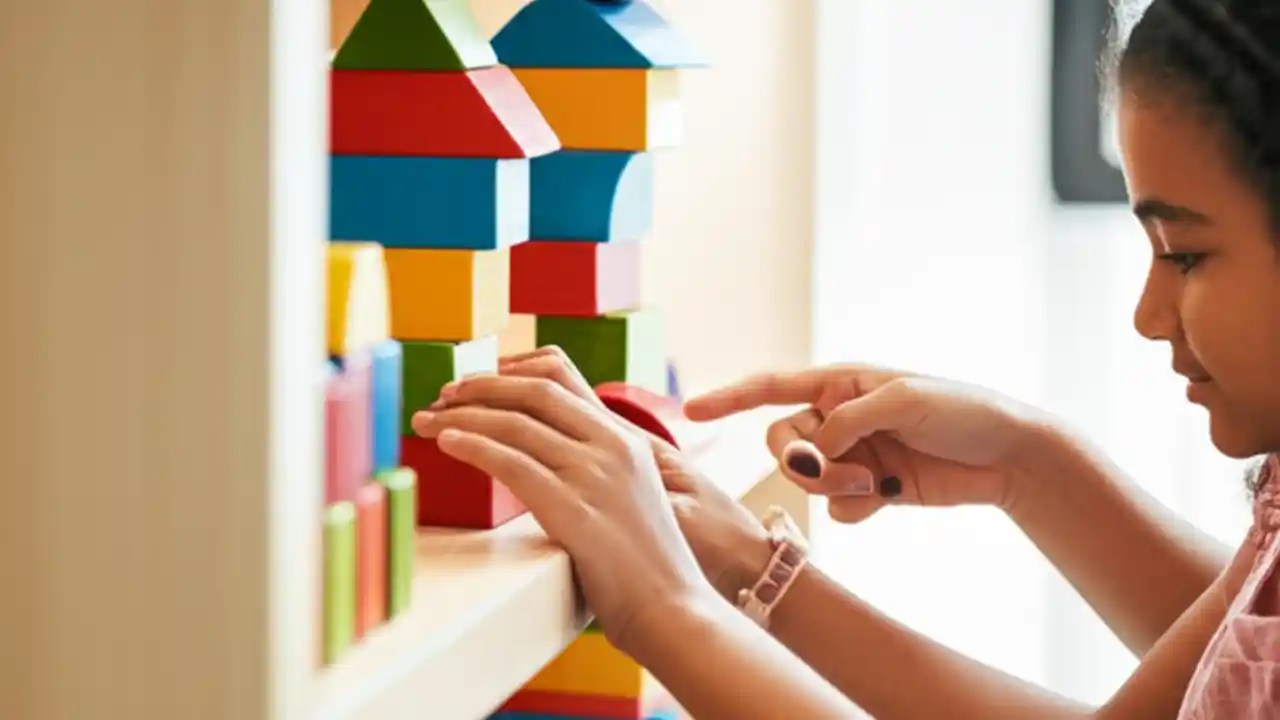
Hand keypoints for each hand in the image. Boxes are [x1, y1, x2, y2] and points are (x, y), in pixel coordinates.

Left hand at [410, 371, 714, 653]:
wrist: (673, 610)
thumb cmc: (648, 569)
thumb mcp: (632, 499)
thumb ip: (599, 471)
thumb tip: (546, 463)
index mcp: (628, 441)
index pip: (561, 380)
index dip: (510, 374)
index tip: (475, 382)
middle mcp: (612, 447)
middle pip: (534, 392)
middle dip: (480, 387)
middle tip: (443, 395)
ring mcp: (594, 476)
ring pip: (515, 424)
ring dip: (462, 415)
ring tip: (428, 420)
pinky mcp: (572, 509)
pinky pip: (510, 463)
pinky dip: (472, 446)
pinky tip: (448, 443)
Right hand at [683, 364, 1046, 522]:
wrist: (1008, 456)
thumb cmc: (961, 410)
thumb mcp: (904, 400)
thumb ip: (849, 420)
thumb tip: (812, 452)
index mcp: (842, 383)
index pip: (773, 387)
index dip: (729, 398)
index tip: (690, 411)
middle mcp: (839, 418)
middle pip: (783, 443)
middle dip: (806, 463)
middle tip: (848, 473)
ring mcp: (853, 456)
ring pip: (806, 479)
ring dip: (832, 487)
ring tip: (875, 486)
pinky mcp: (870, 491)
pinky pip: (834, 508)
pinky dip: (853, 508)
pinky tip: (886, 500)